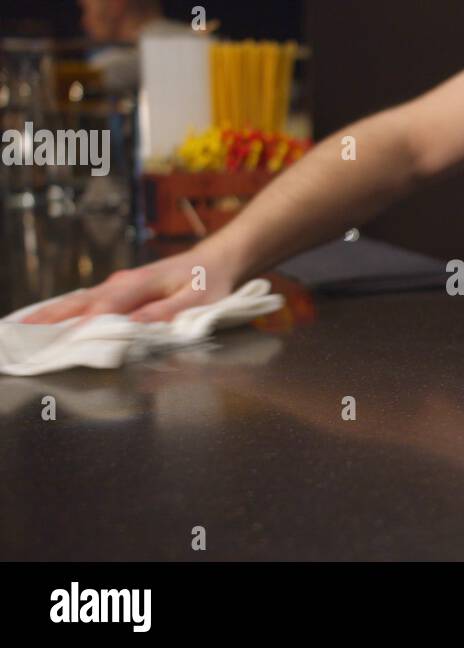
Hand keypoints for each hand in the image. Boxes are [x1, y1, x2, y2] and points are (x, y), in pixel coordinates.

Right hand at [20, 246, 238, 323]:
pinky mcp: (119, 290)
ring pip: (78, 301)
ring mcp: (118, 285)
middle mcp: (122, 282)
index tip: (60, 345)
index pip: (104, 308)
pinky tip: (46, 319)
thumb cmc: (210, 283)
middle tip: (19, 336)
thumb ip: (165, 313)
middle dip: (49, 320)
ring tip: (21, 329)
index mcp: (139, 284)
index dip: (82, 327)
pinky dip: (64, 311)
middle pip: (80, 303)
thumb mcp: (196, 301)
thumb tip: (133, 326)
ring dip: (49, 315)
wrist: (217, 260)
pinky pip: (86, 301)